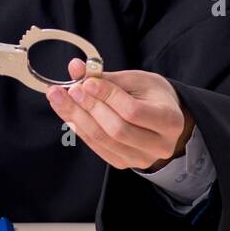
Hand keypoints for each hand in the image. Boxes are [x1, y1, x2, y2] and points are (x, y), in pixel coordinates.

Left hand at [47, 58, 194, 171]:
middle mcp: (159, 145)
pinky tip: (67, 112)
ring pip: (103, 139)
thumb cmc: (152, 96)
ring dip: (76, 117)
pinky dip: (79, 128)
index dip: (108, 97)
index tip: (87, 82)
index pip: (134, 111)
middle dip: (89, 107)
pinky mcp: (123, 163)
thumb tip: (75, 67)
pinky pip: (96, 146)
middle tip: (69, 89)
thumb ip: (106, 77)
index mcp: (170, 121)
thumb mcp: (136, 80)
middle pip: (117, 129)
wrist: (163, 119)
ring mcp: (141, 158)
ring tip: (59, 98)